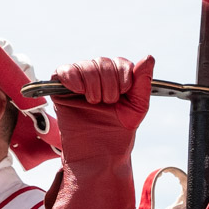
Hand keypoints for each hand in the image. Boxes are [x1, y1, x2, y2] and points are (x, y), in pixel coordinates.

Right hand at [44, 56, 154, 208]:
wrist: (98, 150)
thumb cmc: (118, 129)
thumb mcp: (138, 106)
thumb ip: (143, 82)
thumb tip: (148, 58)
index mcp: (116, 76)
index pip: (120, 62)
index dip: (123, 77)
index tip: (122, 95)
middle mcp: (97, 74)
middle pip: (101, 62)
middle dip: (108, 85)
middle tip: (106, 104)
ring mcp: (78, 79)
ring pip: (85, 66)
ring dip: (92, 85)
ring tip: (93, 102)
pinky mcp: (60, 87)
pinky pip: (64, 71)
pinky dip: (72, 79)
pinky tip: (79, 92)